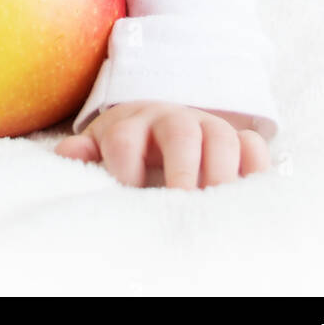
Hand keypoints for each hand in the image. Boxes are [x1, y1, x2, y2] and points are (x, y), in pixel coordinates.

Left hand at [52, 101, 271, 188]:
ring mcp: (205, 126)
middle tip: (184, 201)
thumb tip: (67, 155)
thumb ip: (83, 153)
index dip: (126, 164)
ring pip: (221, 134)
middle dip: (183, 166)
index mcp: (130, 124)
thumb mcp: (101, 149)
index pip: (126, 137)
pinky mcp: (234, 138)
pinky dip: (255, 166)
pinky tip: (251, 193)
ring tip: (218, 204)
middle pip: (179, 130)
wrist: (157, 125)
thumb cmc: (126, 149)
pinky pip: (252, 144)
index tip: (131, 193)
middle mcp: (170, 120)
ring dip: (222, 169)